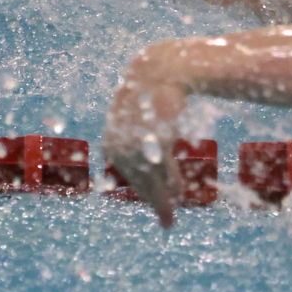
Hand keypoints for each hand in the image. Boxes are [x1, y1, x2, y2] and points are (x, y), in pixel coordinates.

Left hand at [103, 54, 189, 227]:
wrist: (158, 71)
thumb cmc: (151, 100)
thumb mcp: (144, 126)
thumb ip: (145, 148)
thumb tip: (148, 167)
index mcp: (112, 145)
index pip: (131, 178)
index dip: (147, 195)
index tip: (160, 210)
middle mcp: (119, 144)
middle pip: (140, 181)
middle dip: (156, 201)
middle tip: (168, 221)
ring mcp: (136, 140)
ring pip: (151, 177)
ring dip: (164, 196)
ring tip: (174, 209)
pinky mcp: (153, 133)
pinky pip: (162, 165)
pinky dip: (171, 180)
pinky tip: (179, 192)